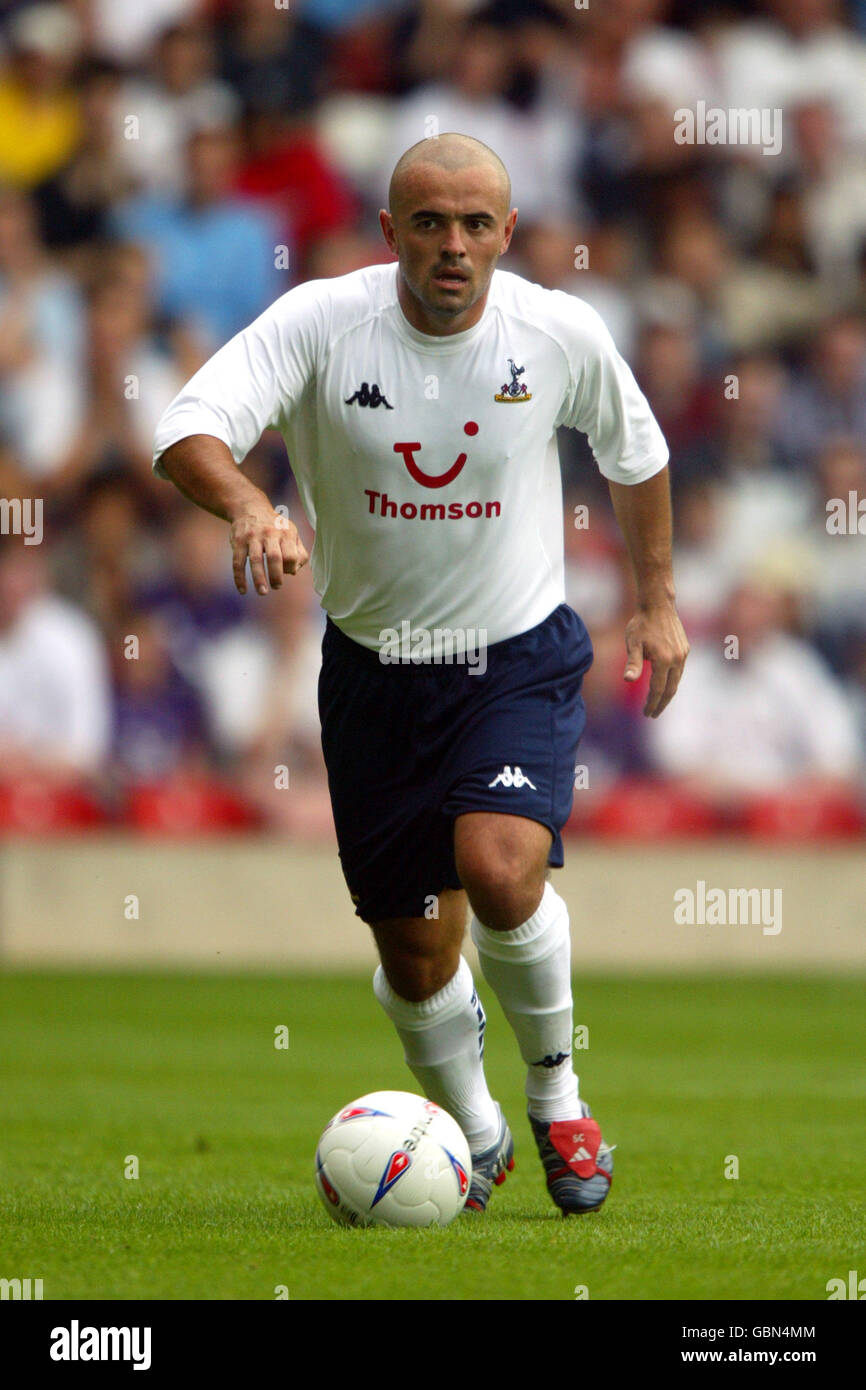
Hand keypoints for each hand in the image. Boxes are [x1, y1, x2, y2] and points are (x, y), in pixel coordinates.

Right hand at [229, 505, 308, 594]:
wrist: (250, 507)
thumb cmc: (275, 526)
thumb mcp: (291, 533)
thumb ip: (299, 552)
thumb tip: (294, 571)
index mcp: (286, 533)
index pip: (291, 555)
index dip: (290, 567)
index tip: (287, 573)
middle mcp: (269, 533)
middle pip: (275, 558)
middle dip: (276, 576)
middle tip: (277, 587)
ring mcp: (252, 537)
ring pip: (256, 560)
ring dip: (259, 579)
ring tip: (262, 592)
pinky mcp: (238, 541)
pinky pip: (238, 562)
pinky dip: (239, 578)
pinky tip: (243, 590)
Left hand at [623, 600, 688, 717]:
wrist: (658, 605)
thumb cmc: (641, 624)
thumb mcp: (632, 644)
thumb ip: (633, 663)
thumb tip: (628, 680)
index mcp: (664, 660)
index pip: (658, 689)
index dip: (652, 703)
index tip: (646, 714)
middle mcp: (677, 659)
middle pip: (670, 689)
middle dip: (661, 703)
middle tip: (653, 714)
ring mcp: (683, 654)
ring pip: (676, 680)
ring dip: (668, 693)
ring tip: (658, 703)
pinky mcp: (685, 649)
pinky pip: (679, 670)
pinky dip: (672, 681)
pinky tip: (665, 684)